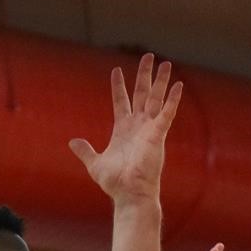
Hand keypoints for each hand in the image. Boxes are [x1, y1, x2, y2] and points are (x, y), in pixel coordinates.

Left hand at [68, 54, 182, 206]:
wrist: (129, 194)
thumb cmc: (116, 184)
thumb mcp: (95, 164)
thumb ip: (85, 151)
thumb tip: (72, 142)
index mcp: (123, 130)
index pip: (121, 101)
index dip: (118, 86)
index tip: (116, 71)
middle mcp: (138, 126)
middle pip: (142, 94)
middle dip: (144, 75)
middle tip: (147, 56)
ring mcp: (149, 129)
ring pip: (156, 99)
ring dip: (161, 81)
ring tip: (166, 63)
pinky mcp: (158, 135)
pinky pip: (167, 113)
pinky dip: (173, 100)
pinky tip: (179, 85)